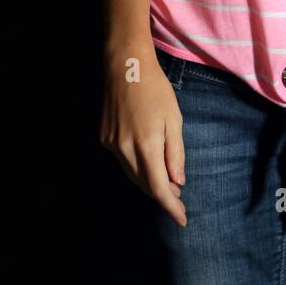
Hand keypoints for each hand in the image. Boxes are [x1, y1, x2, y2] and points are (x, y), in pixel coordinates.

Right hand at [99, 48, 187, 226]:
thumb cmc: (155, 88)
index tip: (182, 219)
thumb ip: (175, 152)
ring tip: (166, 180)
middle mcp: (124, 148)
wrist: (124, 65)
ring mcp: (110, 144)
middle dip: (162, 194)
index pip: (158, 188)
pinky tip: (147, 158)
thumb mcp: (174, 118)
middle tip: (179, 195)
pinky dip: (136, 165)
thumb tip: (178, 182)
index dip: (171, 207)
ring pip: (131, 174)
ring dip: (148, 181)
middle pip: (144, 185)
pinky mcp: (103, 137)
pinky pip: (122, 160)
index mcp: (146, 143)